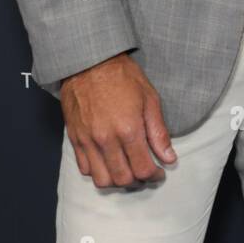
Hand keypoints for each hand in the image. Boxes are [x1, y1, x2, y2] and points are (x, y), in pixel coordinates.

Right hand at [61, 52, 177, 188]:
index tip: (159, 172)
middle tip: (145, 171)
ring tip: (126, 169)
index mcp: (128, 129)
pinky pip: (84, 168)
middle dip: (138, 180)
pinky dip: (98, 171)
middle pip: (123, 179)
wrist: (89, 61)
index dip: (154, 175)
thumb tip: (169, 158)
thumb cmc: (123, 76)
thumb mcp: (149, 99)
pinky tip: (108, 160)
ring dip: (117, 180)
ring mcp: (88, 141)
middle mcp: (106, 140)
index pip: (143, 169)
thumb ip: (158, 132)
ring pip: (102, 180)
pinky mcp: (75, 138)